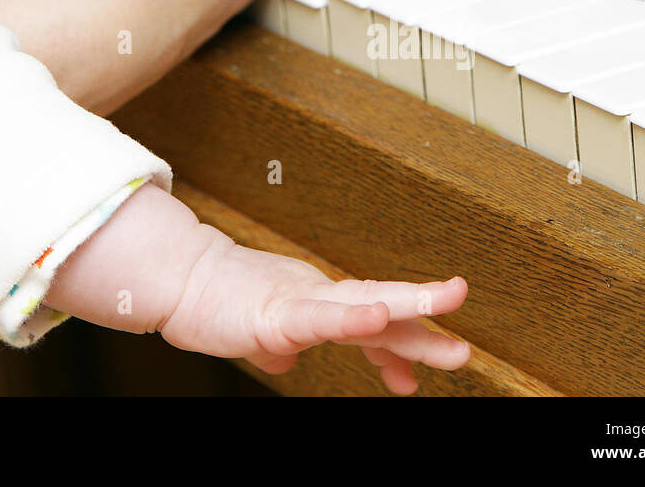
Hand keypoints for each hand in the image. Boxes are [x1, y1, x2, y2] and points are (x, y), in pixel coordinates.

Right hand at [162, 234, 469, 394]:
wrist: (178, 282)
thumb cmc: (217, 304)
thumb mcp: (259, 335)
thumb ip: (282, 344)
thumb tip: (288, 362)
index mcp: (319, 303)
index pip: (374, 319)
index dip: (408, 341)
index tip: (437, 363)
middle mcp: (318, 296)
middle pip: (383, 306)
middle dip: (428, 320)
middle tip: (465, 344)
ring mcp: (300, 301)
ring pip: (362, 302)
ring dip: (406, 306)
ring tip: (444, 306)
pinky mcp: (276, 312)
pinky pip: (321, 317)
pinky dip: (352, 317)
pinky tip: (378, 316)